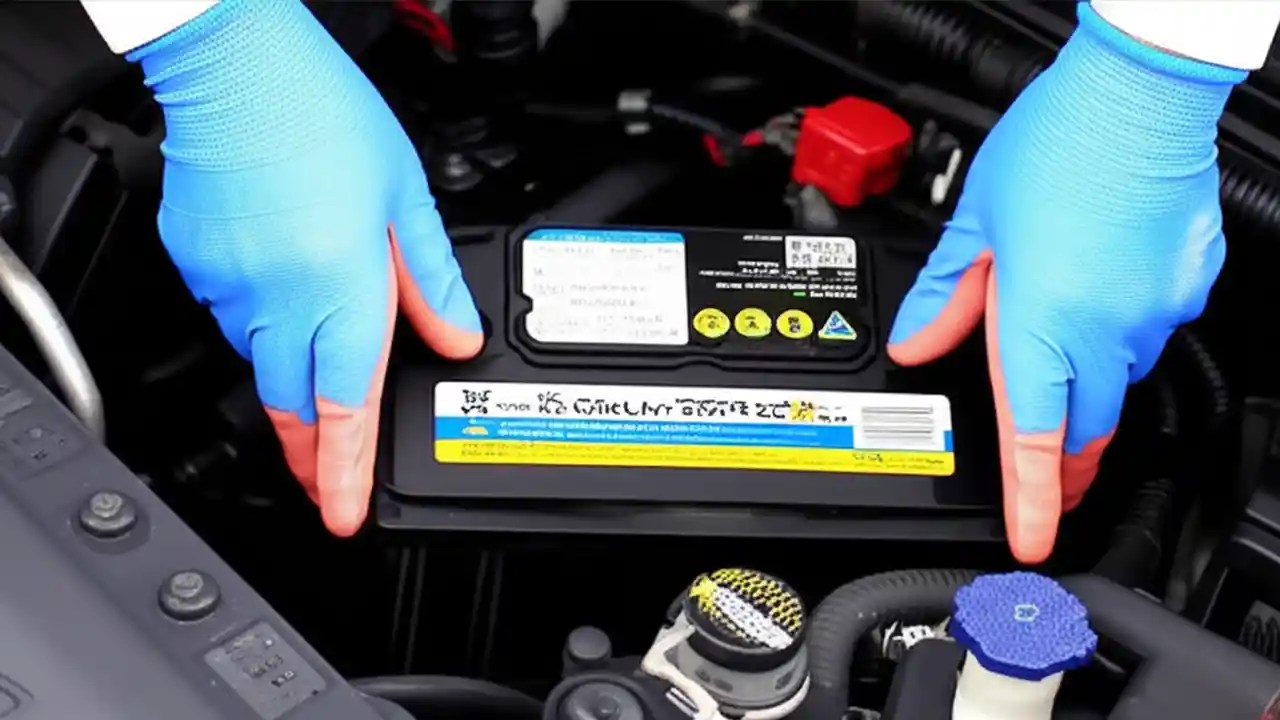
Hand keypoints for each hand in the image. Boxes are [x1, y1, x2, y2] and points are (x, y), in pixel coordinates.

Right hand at [130, 0, 482, 534]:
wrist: (235, 64)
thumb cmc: (322, 114)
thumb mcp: (406, 198)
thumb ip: (432, 280)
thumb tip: (458, 336)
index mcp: (340, 284)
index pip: (346, 403)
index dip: (348, 472)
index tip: (346, 516)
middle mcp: (278, 296)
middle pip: (293, 404)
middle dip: (315, 453)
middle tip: (331, 482)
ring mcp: (230, 283)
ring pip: (263, 360)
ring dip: (294, 377)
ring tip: (323, 360)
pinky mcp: (198, 264)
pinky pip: (234, 316)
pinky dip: (264, 319)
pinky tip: (288, 287)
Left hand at [887, 4, 1242, 562]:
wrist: (1140, 91)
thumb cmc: (1057, 142)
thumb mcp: (976, 221)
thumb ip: (945, 295)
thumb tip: (915, 340)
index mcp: (1043, 320)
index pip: (1033, 436)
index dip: (1030, 501)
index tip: (1030, 542)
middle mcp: (1105, 328)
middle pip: (1084, 426)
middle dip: (1059, 463)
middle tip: (1042, 483)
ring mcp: (1153, 311)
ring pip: (1115, 379)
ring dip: (1082, 383)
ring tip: (1052, 344)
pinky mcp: (1185, 288)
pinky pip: (1145, 333)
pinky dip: (1115, 332)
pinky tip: (1094, 293)